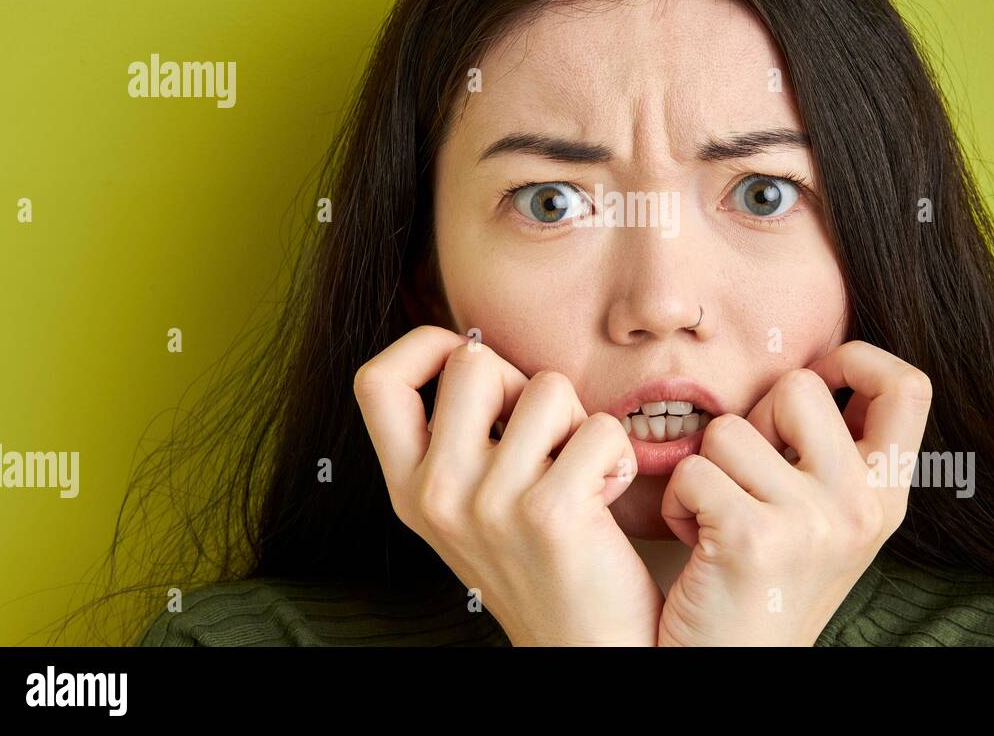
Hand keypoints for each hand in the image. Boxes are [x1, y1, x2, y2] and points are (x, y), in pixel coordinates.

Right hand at [354, 326, 662, 645]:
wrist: (581, 647)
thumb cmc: (537, 562)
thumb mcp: (466, 503)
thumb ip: (456, 435)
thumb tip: (472, 350)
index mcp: (408, 487)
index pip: (376, 380)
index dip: (422, 346)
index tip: (463, 359)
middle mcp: (436, 494)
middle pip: (471, 362)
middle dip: (522, 383)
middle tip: (543, 437)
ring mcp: (488, 504)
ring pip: (547, 388)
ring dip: (578, 423)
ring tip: (577, 473)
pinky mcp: (549, 513)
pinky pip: (599, 428)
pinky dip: (617, 454)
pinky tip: (604, 495)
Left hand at [656, 341, 931, 645]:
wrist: (735, 671)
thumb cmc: (768, 585)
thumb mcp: (830, 519)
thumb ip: (836, 451)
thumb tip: (824, 369)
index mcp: (888, 496)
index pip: (908, 386)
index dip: (855, 359)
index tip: (818, 378)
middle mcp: (863, 507)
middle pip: (800, 386)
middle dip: (755, 417)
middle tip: (746, 476)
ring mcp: (814, 523)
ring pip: (729, 428)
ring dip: (707, 470)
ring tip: (720, 522)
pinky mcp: (755, 540)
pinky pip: (691, 471)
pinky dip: (676, 504)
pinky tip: (698, 544)